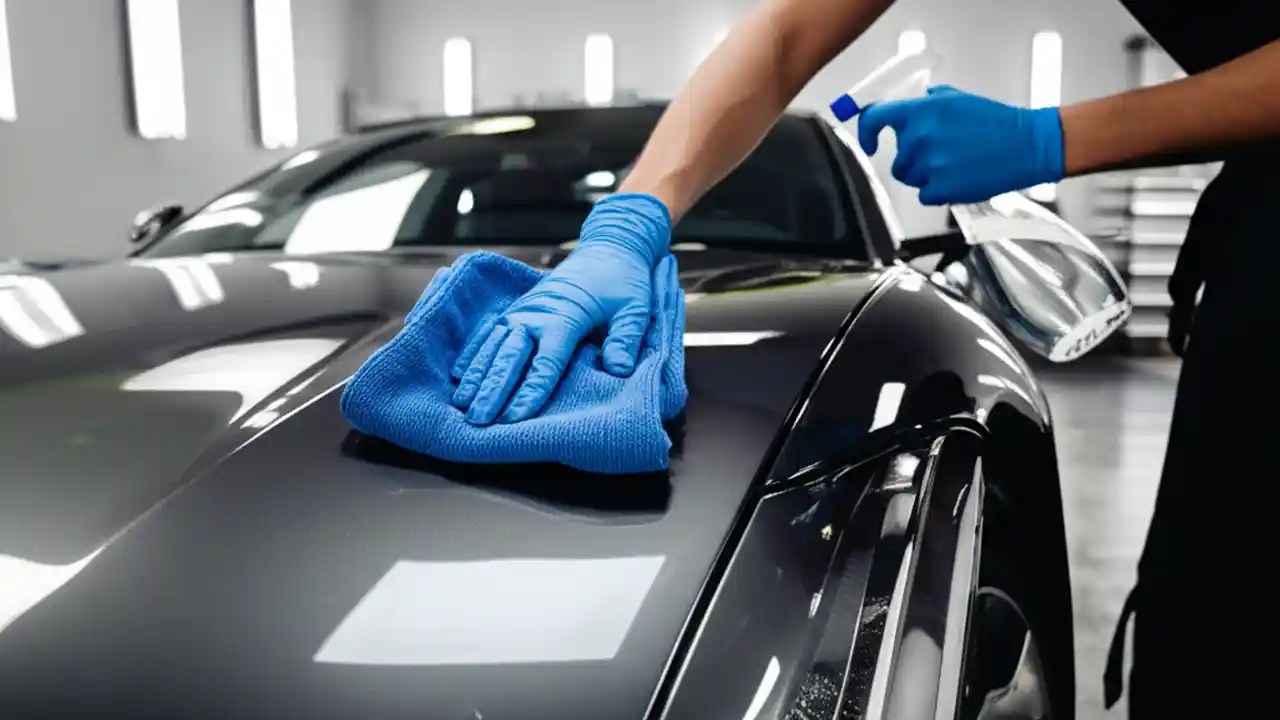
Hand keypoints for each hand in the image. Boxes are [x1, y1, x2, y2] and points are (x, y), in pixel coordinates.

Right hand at [450, 193, 670, 424]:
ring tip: (462, 404)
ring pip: (494, 346)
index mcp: (565, 315)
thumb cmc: (623, 280)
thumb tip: (618, 370)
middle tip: (478, 419)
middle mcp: (536, 313)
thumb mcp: (635, 308)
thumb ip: (626, 339)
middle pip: (510, 356)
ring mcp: (523, 310)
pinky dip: (474, 353)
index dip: (530, 391)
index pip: (546, 362)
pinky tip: (460, 375)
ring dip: (477, 375)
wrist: (609, 248)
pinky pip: (490, 333)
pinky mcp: (518, 308)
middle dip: (493, 389)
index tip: (515, 418)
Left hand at [858, 86, 1064, 204]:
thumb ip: (929, 102)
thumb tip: (913, 102)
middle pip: (897, 160)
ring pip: (910, 179)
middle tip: (945, 155)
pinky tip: (961, 178)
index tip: (869, 144)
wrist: (1027, 146)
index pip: (875, 118)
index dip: (866, 133)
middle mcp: (921, 136)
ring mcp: (929, 164)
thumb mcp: (960, 99)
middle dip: (915, 161)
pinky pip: (926, 196)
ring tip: (956, 165)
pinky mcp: (941, 189)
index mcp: (922, 111)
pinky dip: (940, 192)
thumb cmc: (997, 123)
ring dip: (926, 176)